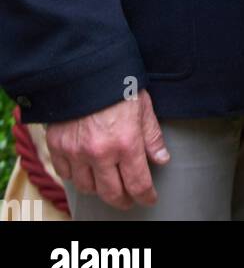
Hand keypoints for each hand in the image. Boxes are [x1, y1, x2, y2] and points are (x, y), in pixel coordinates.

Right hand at [46, 89, 169, 209]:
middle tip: (129, 199)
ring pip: (87, 187)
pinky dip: (75, 176)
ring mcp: (76, 151)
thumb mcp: (143, 105)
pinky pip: (65, 174)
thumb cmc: (118, 82)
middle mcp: (100, 152)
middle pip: (112, 193)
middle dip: (123, 200)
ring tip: (107, 182)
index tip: (149, 198)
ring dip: (99, 189)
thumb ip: (152, 136)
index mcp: (126, 142)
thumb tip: (162, 159)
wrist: (82, 66)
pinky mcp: (57, 146)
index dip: (146, 196)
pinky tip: (85, 170)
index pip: (138, 183)